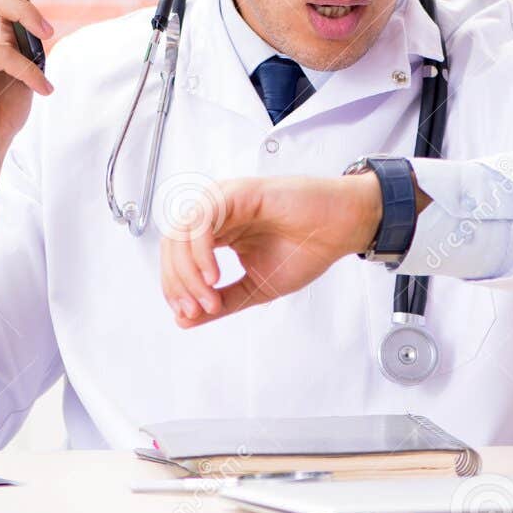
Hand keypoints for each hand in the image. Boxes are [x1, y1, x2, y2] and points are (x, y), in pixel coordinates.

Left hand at [158, 174, 382, 326]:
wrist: (340, 229)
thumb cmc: (307, 248)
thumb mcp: (256, 286)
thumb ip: (222, 301)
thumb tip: (184, 320)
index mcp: (218, 230)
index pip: (177, 257)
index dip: (175, 288)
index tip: (190, 314)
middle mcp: (215, 213)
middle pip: (171, 246)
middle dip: (177, 283)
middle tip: (195, 309)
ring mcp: (223, 200)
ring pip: (181, 233)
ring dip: (187, 272)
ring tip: (209, 297)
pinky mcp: (235, 193)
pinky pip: (202, 220)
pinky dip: (199, 251)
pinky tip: (213, 275)